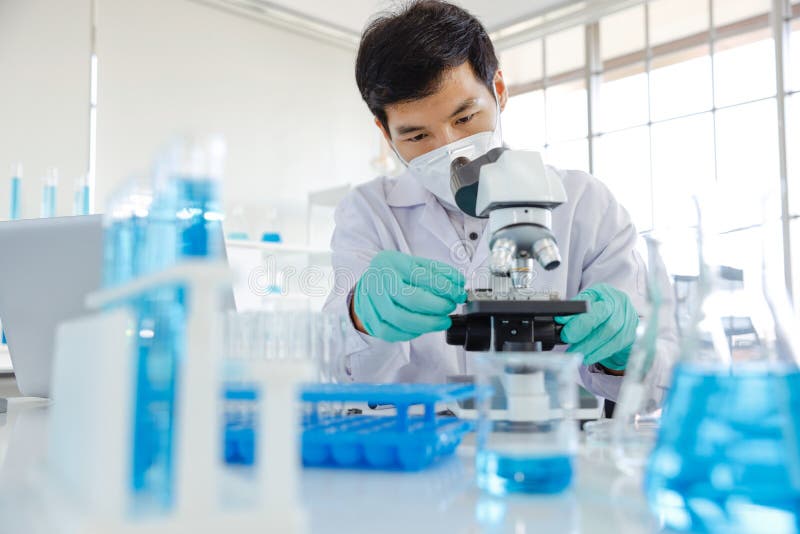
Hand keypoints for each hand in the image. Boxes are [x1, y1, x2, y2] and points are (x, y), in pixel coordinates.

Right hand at [352, 251, 466, 341]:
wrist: (369, 284)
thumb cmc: (396, 274)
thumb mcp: (416, 264)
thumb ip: (438, 272)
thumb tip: (459, 282)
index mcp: (391, 263)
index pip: (421, 276)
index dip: (444, 287)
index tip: (457, 294)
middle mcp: (378, 281)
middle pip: (411, 299)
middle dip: (437, 306)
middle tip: (450, 307)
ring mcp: (371, 302)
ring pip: (401, 319)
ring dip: (428, 323)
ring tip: (442, 321)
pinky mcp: (370, 320)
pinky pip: (392, 332)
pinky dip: (412, 333)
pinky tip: (423, 328)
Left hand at [554, 283, 637, 370]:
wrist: (618, 311)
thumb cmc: (599, 304)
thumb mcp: (585, 301)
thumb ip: (574, 310)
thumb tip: (561, 320)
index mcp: (607, 294)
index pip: (597, 310)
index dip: (581, 324)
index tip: (566, 334)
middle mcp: (622, 306)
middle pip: (607, 327)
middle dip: (586, 341)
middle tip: (570, 349)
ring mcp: (630, 321)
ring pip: (612, 339)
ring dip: (591, 349)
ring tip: (576, 354)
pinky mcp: (631, 335)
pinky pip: (615, 347)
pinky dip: (599, 353)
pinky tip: (588, 357)